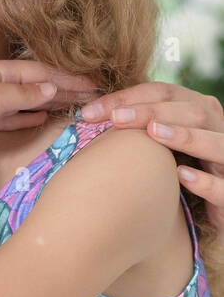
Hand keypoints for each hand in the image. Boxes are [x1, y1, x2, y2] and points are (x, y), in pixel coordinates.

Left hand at [0, 59, 98, 151]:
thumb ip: (23, 94)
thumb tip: (50, 87)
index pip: (41, 72)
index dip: (68, 78)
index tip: (93, 84)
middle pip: (35, 85)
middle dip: (64, 89)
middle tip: (93, 95)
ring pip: (26, 101)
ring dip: (49, 103)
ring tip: (75, 105)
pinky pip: (11, 117)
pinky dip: (28, 117)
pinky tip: (42, 118)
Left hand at [82, 82, 223, 223]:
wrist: (211, 204)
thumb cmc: (175, 171)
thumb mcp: (157, 144)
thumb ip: (134, 127)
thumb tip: (85, 116)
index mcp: (198, 112)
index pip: (164, 92)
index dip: (127, 97)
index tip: (88, 112)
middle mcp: (219, 130)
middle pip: (192, 111)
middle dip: (153, 112)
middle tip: (116, 119)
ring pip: (218, 142)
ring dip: (186, 136)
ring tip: (153, 133)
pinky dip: (205, 180)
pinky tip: (181, 176)